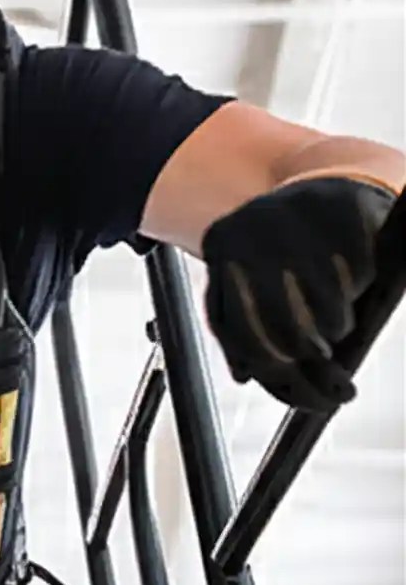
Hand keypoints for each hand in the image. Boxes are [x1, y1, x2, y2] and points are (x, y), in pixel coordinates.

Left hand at [201, 176, 396, 410]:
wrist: (326, 188)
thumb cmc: (284, 248)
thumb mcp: (247, 281)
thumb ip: (239, 326)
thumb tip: (246, 375)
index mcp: (221, 247)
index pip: (238, 329)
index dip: (274, 372)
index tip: (303, 396)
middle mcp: (251, 229)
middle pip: (284, 327)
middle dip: (313, 363)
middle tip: (335, 385)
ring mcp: (296, 217)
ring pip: (326, 307)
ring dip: (337, 329)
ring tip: (338, 321)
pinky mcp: (342, 209)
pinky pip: (360, 276)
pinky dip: (362, 291)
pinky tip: (355, 284)